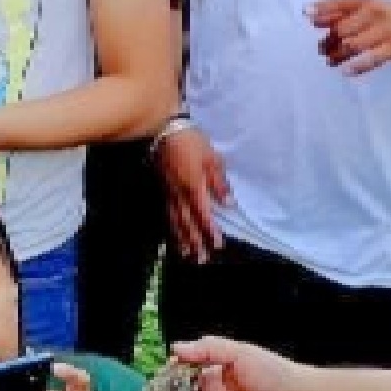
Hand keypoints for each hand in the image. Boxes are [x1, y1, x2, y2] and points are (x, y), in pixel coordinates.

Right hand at [156, 127, 228, 263]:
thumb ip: (219, 182)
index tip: (217, 246)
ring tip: (187, 255)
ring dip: (182, 240)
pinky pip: (168, 215)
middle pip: (188, 224)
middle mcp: (180, 195)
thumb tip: (228, 204)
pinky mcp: (163, 190)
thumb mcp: (211, 158)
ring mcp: (169, 194)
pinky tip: (174, 235)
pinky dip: (172, 228)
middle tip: (201, 260)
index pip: (204, 215)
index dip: (210, 232)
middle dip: (195, 243)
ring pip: (176, 222)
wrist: (162, 130)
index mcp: (194, 188)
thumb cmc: (191, 142)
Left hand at [309, 0, 390, 75]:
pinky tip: (345, 70)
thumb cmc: (388, 17)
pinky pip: (371, 58)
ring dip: (337, 55)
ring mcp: (385, 30)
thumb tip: (313, 19)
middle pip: (342, 28)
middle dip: (328, 40)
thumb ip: (343, 11)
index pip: (340, 2)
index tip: (306, 15)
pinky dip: (357, 66)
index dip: (322, 9)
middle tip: (321, 49)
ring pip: (353, 45)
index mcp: (367, 0)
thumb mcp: (369, 7)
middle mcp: (374, 12)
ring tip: (330, 61)